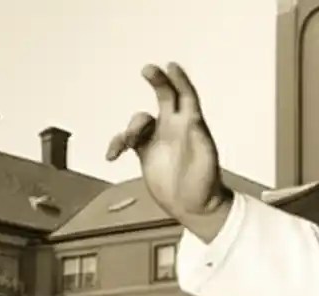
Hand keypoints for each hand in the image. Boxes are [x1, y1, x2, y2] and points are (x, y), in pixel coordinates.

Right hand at [106, 63, 229, 218]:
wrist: (195, 207)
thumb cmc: (205, 184)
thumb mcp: (206, 160)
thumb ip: (198, 139)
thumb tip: (191, 118)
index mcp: (192, 126)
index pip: (187, 96)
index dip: (180, 80)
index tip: (171, 66)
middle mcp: (175, 128)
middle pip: (165, 96)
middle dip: (157, 81)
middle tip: (147, 70)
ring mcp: (159, 139)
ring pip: (140, 120)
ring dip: (132, 127)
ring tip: (127, 144)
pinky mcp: (146, 153)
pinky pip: (127, 140)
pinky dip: (118, 143)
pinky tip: (112, 155)